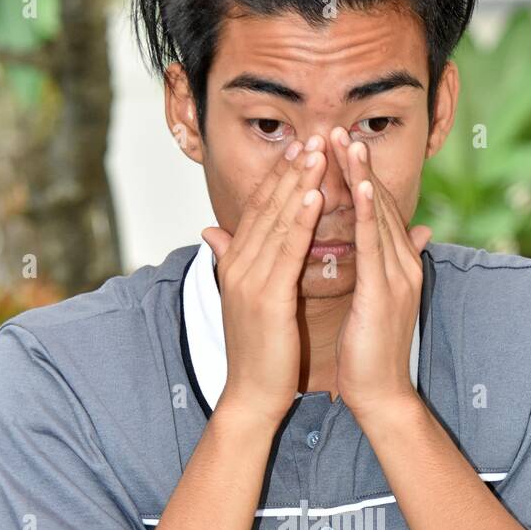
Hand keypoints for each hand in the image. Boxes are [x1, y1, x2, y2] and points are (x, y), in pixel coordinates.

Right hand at [201, 139, 326, 427]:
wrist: (251, 395)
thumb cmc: (257, 352)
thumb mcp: (244, 299)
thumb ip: (230, 260)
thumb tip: (211, 233)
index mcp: (235, 264)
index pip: (257, 209)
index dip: (278, 176)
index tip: (300, 147)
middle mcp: (237, 265)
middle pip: (266, 206)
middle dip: (291, 169)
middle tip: (314, 134)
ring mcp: (250, 280)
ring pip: (278, 220)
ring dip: (299, 182)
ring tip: (319, 151)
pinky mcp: (267, 297)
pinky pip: (287, 250)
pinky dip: (301, 220)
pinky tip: (315, 194)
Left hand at [328, 128, 431, 421]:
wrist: (381, 396)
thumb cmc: (368, 356)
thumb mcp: (374, 302)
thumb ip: (382, 265)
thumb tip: (413, 233)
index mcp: (396, 266)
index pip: (375, 212)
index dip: (359, 177)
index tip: (340, 146)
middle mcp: (402, 264)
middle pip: (378, 204)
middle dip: (359, 166)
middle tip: (340, 127)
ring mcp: (397, 276)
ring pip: (377, 216)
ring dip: (361, 176)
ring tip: (347, 141)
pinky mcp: (385, 291)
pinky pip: (373, 243)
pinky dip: (365, 211)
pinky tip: (356, 186)